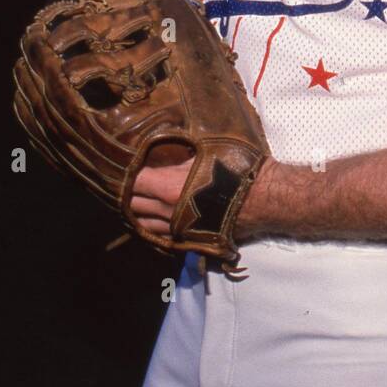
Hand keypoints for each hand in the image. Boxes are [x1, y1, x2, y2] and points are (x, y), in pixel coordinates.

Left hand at [130, 156, 277, 240]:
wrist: (264, 199)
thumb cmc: (236, 170)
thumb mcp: (206, 151)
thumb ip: (180, 154)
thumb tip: (162, 147)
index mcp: (169, 187)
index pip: (132, 182)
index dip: (124, 173)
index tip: (122, 164)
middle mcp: (167, 212)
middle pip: (132, 204)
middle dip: (126, 192)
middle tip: (123, 180)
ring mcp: (176, 229)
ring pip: (142, 223)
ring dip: (136, 210)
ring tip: (134, 199)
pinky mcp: (187, 239)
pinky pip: (158, 235)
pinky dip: (149, 226)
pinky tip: (150, 218)